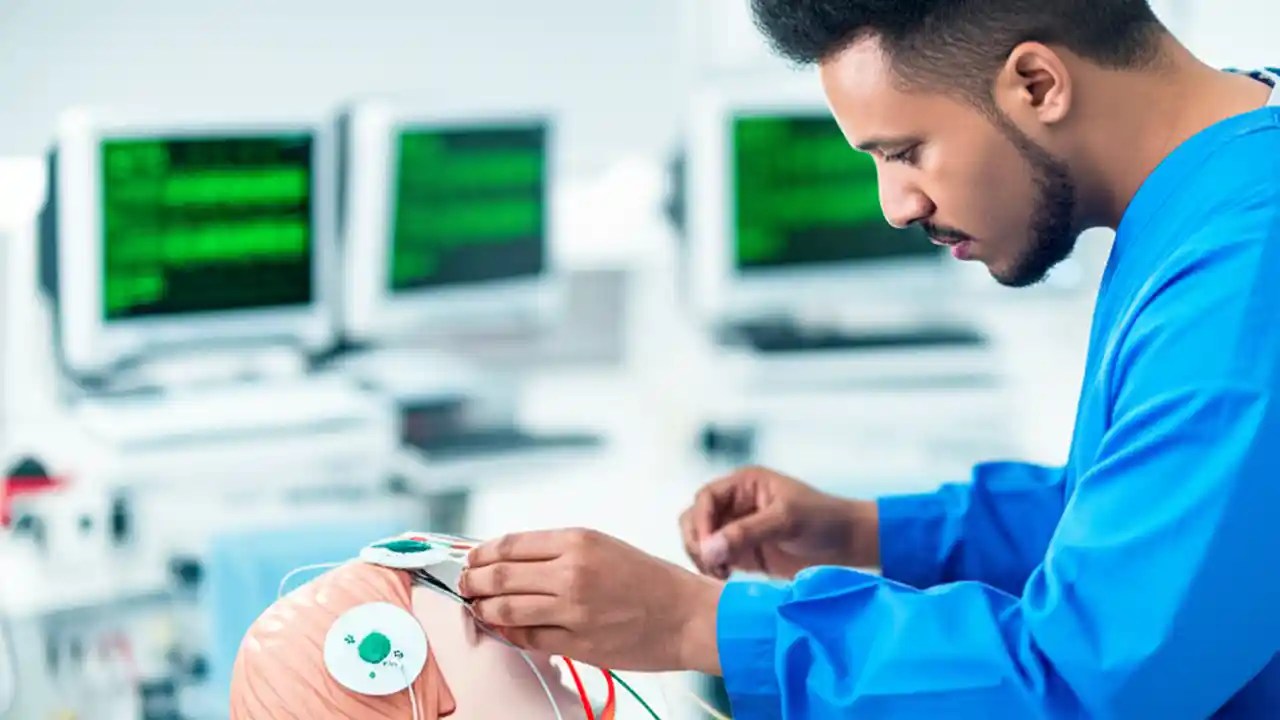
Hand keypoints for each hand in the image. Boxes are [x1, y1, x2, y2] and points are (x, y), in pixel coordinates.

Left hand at [460, 528, 723, 673]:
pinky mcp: (577, 644)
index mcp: (578, 541)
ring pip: (505, 609)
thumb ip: (558, 551)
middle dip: (472, 580)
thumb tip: (509, 558)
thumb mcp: (603, 546)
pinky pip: (526, 637)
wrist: (687, 615)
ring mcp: (573, 611)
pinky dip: (507, 631)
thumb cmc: (648, 578)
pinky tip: (502, 626)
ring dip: (482, 608)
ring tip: (477, 606)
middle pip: (500, 575)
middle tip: (465, 584)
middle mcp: (572, 572)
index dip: (482, 553)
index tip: (471, 559)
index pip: (510, 544)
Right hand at [680, 465, 879, 579]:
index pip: (706, 499)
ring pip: (702, 542)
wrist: (850, 544)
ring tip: (720, 575)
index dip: (701, 522)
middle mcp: (736, 505)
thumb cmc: (823, 520)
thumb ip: (746, 532)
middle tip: (710, 566)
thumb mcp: (785, 520)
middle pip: (696, 520)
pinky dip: (713, 570)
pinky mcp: (744, 554)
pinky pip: (716, 560)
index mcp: (744, 485)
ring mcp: (738, 530)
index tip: (707, 549)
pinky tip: (725, 580)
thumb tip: (708, 549)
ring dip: (703, 558)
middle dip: (697, 542)